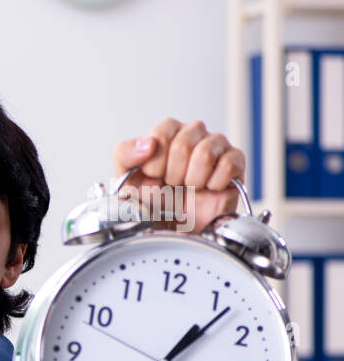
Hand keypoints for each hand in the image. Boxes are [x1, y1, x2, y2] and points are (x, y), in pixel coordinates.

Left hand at [111, 119, 246, 234]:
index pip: (165, 130)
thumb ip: (125, 154)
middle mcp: (193, 134)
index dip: (156, 161)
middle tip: (173, 185)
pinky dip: (213, 184)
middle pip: (183, 143)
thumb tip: (148, 143)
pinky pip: (228, 164)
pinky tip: (207, 190)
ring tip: (190, 188)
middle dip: (173, 174)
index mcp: (167, 133)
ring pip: (205, 153)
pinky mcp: (236, 162)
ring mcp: (216, 146)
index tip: (154, 176)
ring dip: (192, 180)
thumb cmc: (153, 202)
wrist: (174, 229)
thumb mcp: (126, 179)